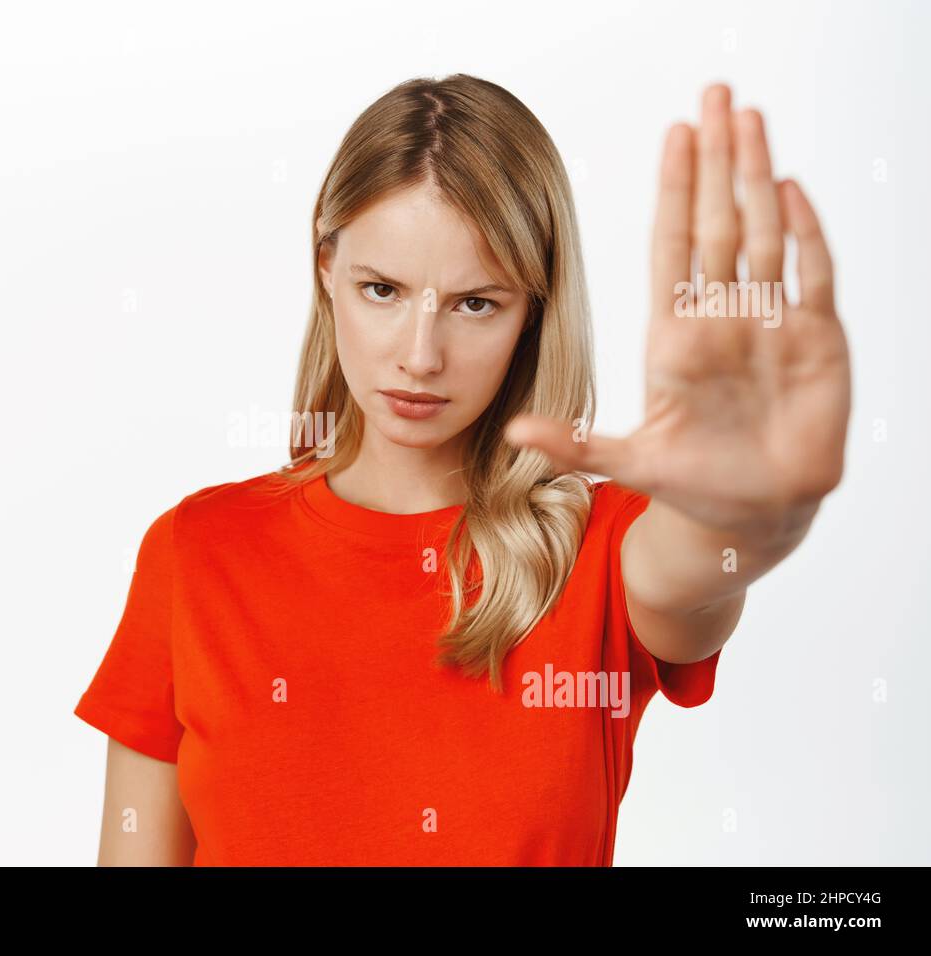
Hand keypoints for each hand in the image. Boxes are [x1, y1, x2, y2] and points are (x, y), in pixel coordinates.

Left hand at [505, 83, 850, 539]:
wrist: (754, 511)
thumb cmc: (692, 482)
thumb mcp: (627, 461)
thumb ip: (574, 445)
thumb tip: (513, 433)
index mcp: (674, 335)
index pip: (674, 244)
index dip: (677, 190)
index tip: (675, 136)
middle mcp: (721, 317)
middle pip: (721, 222)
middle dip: (718, 159)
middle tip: (717, 94)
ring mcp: (769, 324)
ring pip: (766, 233)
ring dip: (759, 176)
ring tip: (752, 119)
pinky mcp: (816, 341)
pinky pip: (813, 275)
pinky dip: (806, 232)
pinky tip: (791, 188)